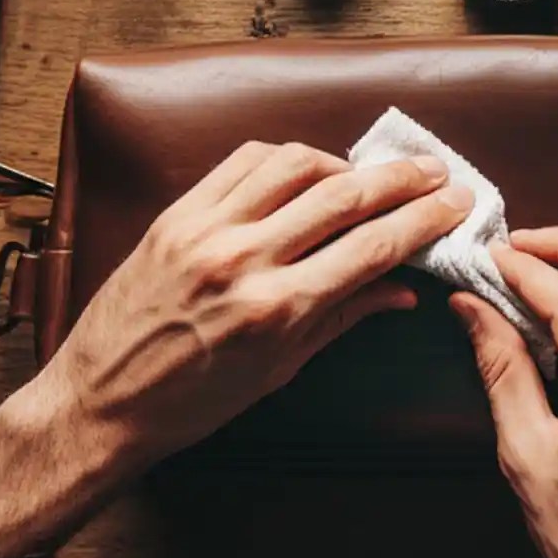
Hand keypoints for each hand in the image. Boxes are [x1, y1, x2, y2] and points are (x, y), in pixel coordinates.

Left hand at [23, 141, 473, 470]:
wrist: (101, 399)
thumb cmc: (195, 399)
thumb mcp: (281, 369)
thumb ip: (344, 317)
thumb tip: (404, 289)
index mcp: (277, 309)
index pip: (372, 247)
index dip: (423, 219)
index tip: (456, 201)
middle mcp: (243, 260)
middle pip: (343, 196)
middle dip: (401, 179)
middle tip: (435, 171)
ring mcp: (205, 229)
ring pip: (294, 164)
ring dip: (344, 162)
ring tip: (368, 174)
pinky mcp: (176, 213)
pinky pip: (242, 162)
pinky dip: (285, 158)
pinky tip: (306, 169)